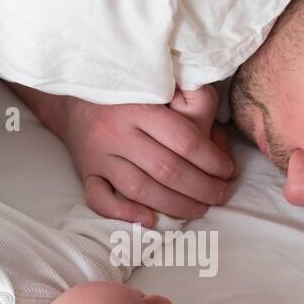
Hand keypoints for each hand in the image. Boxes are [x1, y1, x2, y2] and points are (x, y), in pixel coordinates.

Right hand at [62, 85, 235, 223]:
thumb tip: (221, 137)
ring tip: (199, 209)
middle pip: (167, 169)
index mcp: (139, 105)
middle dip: (202, 188)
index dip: (213, 162)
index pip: (185, 141)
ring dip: (176, 205)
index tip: (228, 171)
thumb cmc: (130, 91)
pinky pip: (100, 199)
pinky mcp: (85, 172)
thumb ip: (194, 102)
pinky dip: (125, 213)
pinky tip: (151, 220)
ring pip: (140, 188)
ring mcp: (97, 154)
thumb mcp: (163, 84)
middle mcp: (116, 131)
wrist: (76, 94)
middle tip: (221, 195)